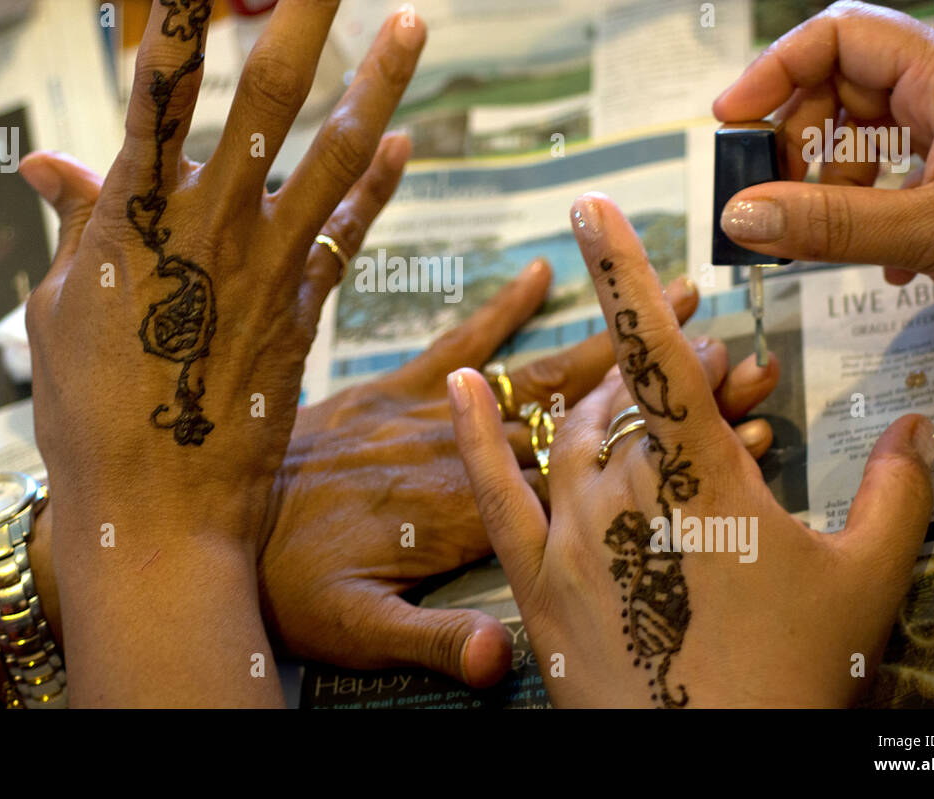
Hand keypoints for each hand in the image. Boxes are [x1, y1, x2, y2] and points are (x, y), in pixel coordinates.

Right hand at [21, 0, 424, 704]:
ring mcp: (266, 272)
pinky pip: (348, 236)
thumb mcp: (57, 314)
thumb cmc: (84, 420)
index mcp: (129, 219)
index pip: (158, 83)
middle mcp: (207, 230)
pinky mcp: (306, 317)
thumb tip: (47, 165)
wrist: (152, 519)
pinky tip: (403, 138)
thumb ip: (75, 229)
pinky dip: (374, 186)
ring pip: (330, 157)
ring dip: (376, 83)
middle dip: (305, 8)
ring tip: (416, 20)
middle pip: (266, 96)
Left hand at [259, 262, 779, 687]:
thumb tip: (508, 658)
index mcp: (463, 507)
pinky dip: (496, 308)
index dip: (658, 442)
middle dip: (652, 372)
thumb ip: (431, 640)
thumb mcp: (355, 632)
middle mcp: (457, 449)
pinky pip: (454, 341)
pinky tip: (539, 274)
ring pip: (532, 367)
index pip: (582, 470)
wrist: (204, 525)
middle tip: (728, 333)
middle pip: (576, 407)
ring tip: (670, 288)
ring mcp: (426, 412)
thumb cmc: (284, 588)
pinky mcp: (391, 390)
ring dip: (605, 333)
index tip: (728, 408)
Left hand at [448, 192, 933, 706]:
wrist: (715, 767)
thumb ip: (892, 494)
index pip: (657, 349)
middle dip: (680, 375)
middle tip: (728, 383)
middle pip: (634, 395)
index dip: (623, 270)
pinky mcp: (534, 578)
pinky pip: (495, 490)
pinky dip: (476, 433)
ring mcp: (568, 532)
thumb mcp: (864, 582)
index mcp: (701, 473)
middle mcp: (621, 487)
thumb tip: (914, 428)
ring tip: (649, 402)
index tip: (592, 205)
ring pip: (575, 433)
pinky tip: (461, 386)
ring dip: (609, 402)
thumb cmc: (794, 677)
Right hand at [713, 0, 933, 332]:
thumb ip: (833, 225)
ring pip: (861, 134)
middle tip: (776, 200)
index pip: (841, 36)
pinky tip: (874, 256)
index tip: (732, 122)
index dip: (777, 69)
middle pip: (841, 86)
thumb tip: (740, 215)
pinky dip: (862, 209)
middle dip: (799, 142)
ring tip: (824, 235)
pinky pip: (888, 172)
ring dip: (828, 184)